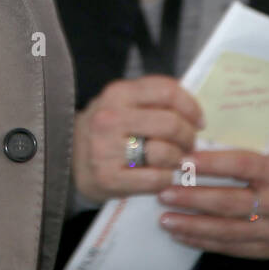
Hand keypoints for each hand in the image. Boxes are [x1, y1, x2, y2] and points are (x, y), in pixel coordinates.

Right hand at [73, 75, 204, 203]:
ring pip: (165, 152)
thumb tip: (194, 113)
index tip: (198, 121)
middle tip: (189, 145)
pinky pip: (155, 178)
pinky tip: (161, 176)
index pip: (167, 91)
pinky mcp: (108, 177)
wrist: (70, 157)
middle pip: (170, 123)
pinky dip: (166, 178)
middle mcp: (109, 117)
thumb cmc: (107, 129)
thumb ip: (153, 101)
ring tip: (175, 161)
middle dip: (189, 137)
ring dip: (179, 160)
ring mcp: (106, 148)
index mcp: (117, 93)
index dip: (191, 107)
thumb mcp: (123, 103)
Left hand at [157, 149, 268, 258]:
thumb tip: (195, 151)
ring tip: (165, 219)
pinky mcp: (267, 251)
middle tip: (165, 192)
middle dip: (193, 199)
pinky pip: (231, 248)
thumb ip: (239, 157)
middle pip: (230, 202)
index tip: (183, 160)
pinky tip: (182, 235)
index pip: (242, 165)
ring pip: (228, 230)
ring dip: (192, 225)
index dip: (212, 163)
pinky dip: (203, 242)